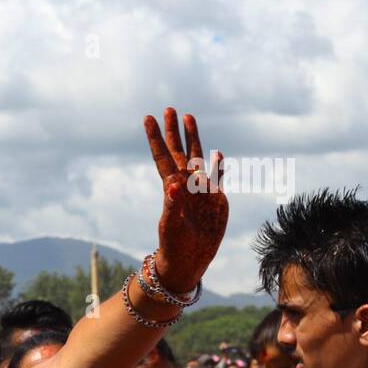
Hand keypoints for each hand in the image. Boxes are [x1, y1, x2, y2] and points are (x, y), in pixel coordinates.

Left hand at [144, 107, 227, 292]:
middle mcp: (185, 185)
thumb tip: (172, 184)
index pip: (162, 158)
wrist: (191, 258)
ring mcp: (201, 190)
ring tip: (189, 117)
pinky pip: (217, 178)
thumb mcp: (171, 226)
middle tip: (168, 109)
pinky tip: (218, 153)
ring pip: (197, 157)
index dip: (155, 138)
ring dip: (193, 138)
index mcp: (172, 188)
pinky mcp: (216, 199)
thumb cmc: (175, 245)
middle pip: (178, 151)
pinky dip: (218, 166)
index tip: (148, 118)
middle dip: (173, 131)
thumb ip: (173, 205)